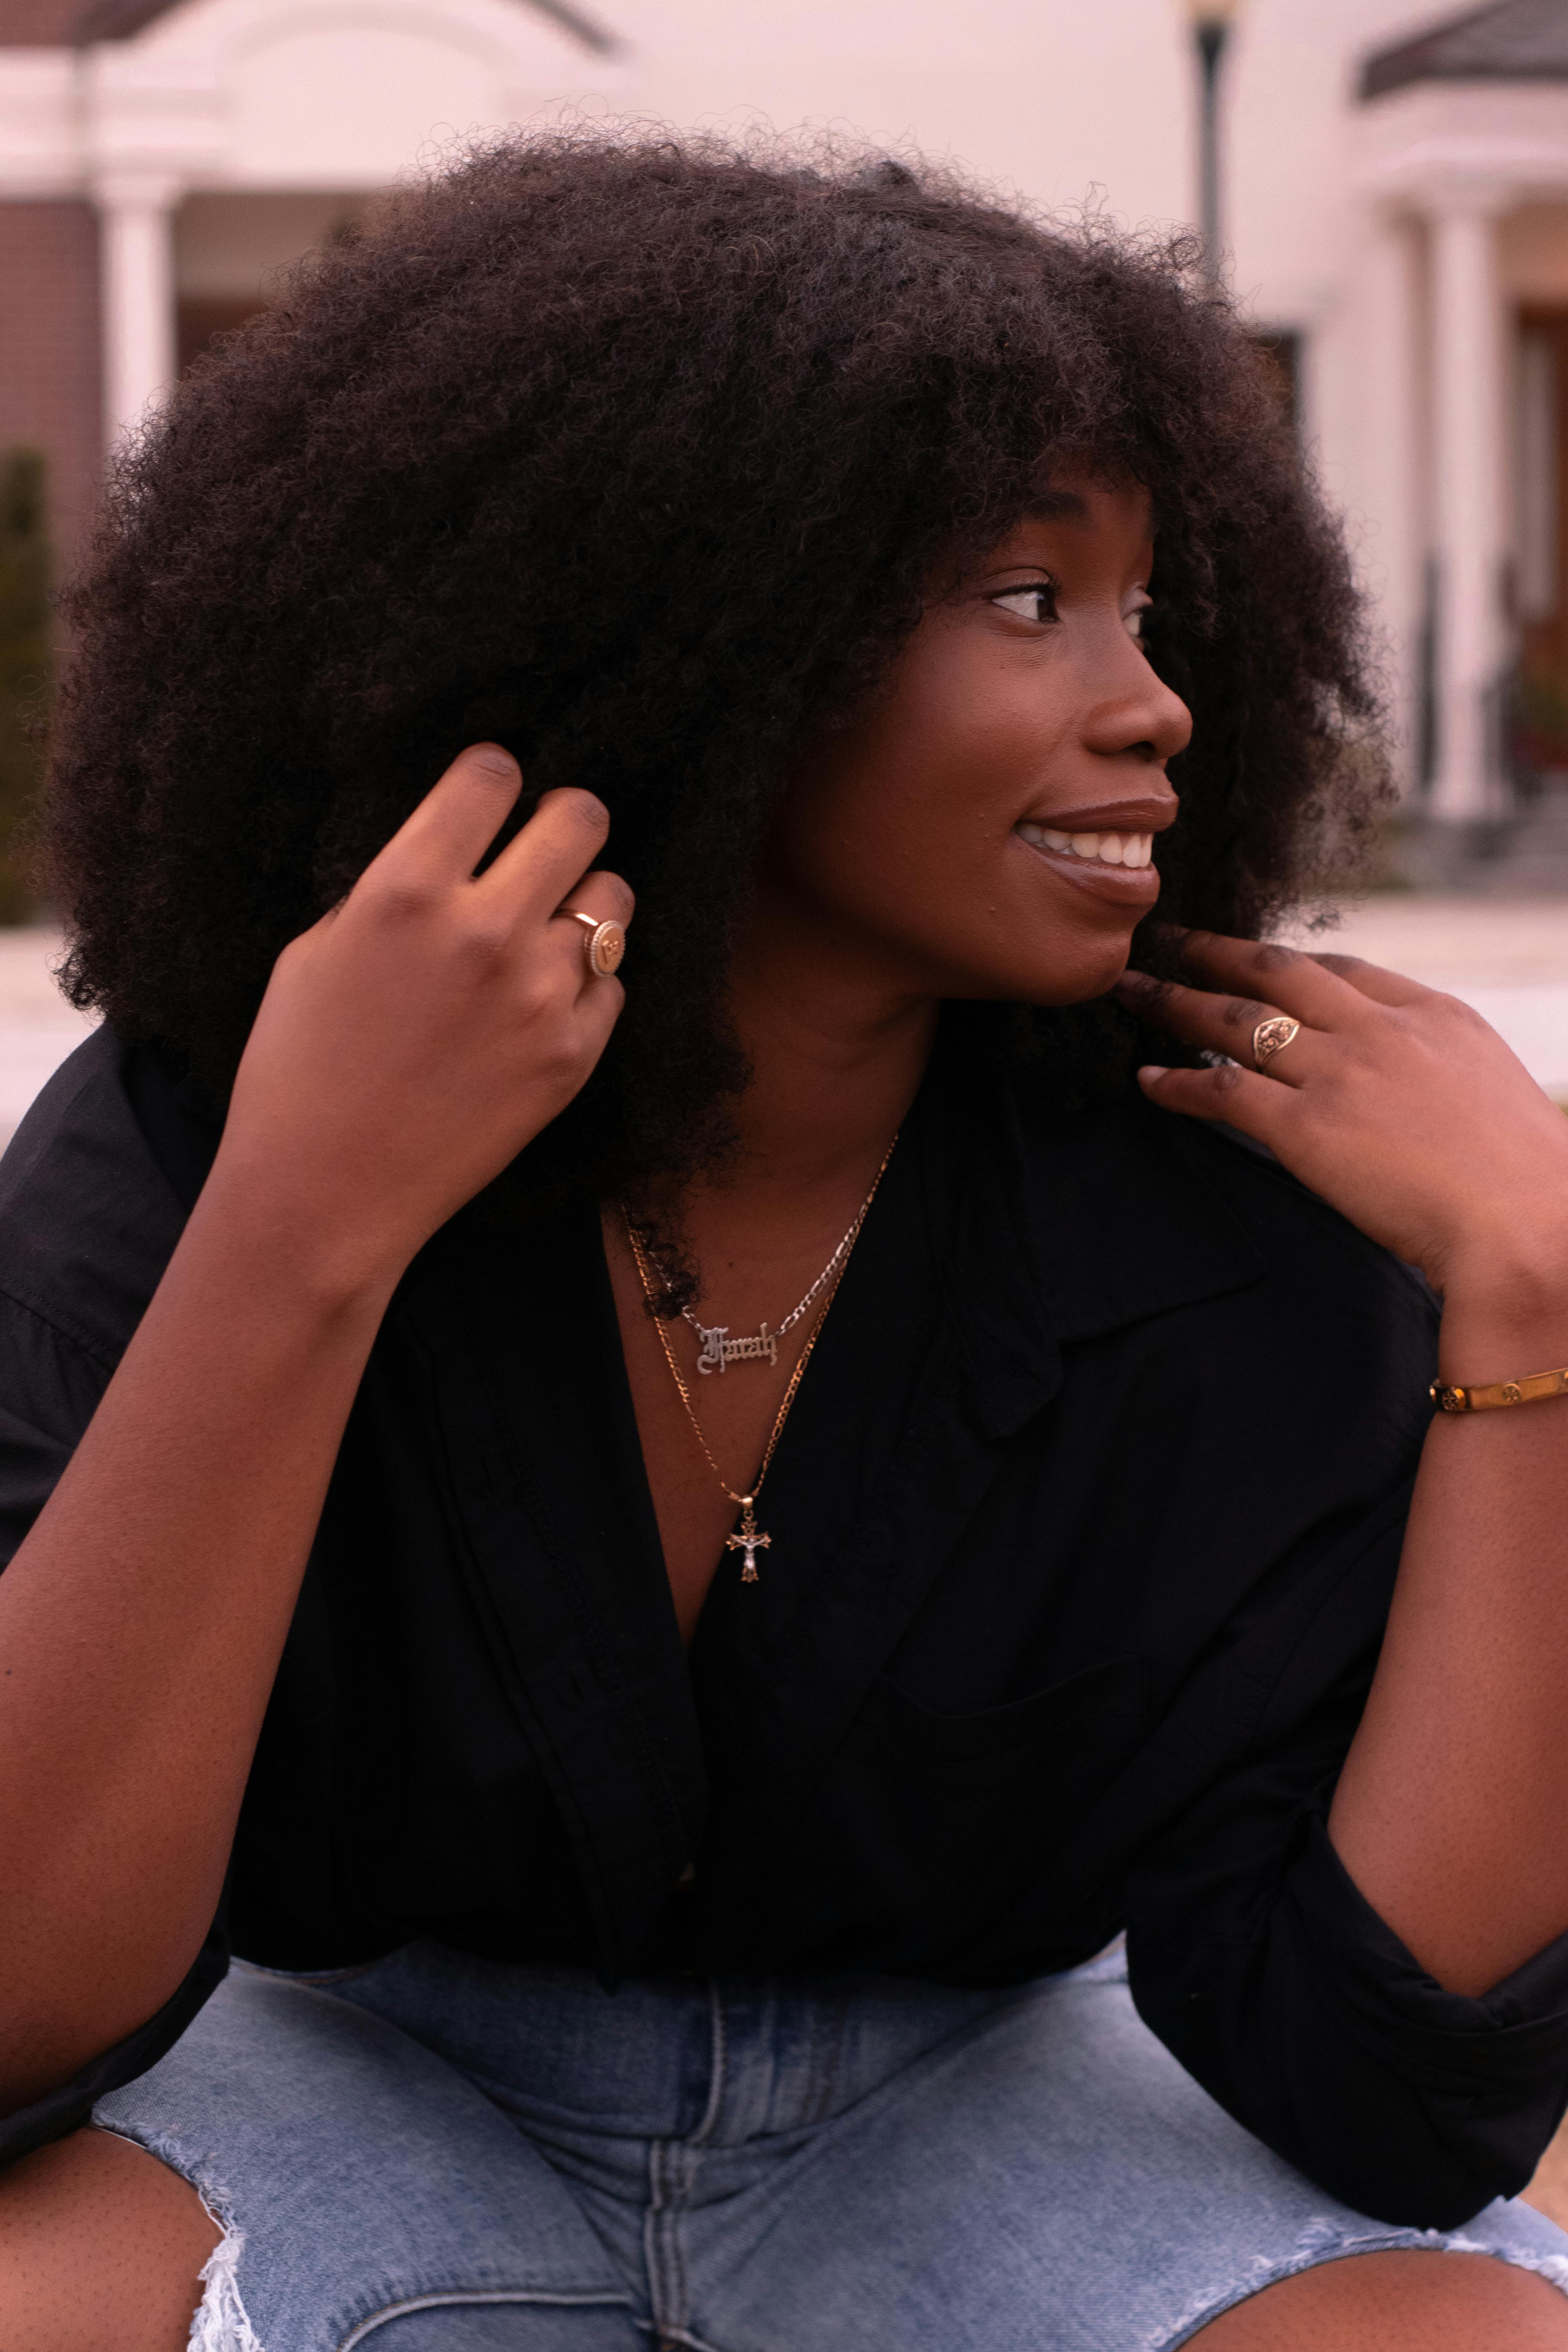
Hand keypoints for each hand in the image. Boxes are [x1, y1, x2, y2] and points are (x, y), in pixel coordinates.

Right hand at [212, 744, 630, 1295]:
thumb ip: (393, 889)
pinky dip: (585, 986)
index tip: (489, 794)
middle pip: (580, 818)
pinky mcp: (573, 1056)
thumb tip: (454, 845)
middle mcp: (484, 932)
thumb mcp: (317, 951)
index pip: (491, 775)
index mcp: (405, 891)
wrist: (325, 1194)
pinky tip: (538, 1005)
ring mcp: (540, 996)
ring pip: (611, 901)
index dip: (493, 775)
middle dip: (564, 820)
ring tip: (544, 929)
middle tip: (544, 842)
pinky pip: (613, 986)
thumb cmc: (301, 1070)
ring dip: (582, 904)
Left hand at [1113, 932, 1567, 1324]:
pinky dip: (1177, 1083)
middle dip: (1219, 951)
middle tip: (1174, 939)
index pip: (1347, 969)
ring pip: (1236, 1020)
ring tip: (1134, 990)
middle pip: (1279, 972)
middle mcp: (1381, 1032)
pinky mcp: (1307, 1128)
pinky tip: (1147, 1079)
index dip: (1290, 961)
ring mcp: (1341, 1074)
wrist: (1531, 1226)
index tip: (1255, 956)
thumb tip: (1426, 1103)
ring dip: (1175, 1001)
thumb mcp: (1496, 1098)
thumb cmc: (1530, 1184)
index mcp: (1437, 1017)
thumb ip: (1446, 1081)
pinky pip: (1222, 1092)